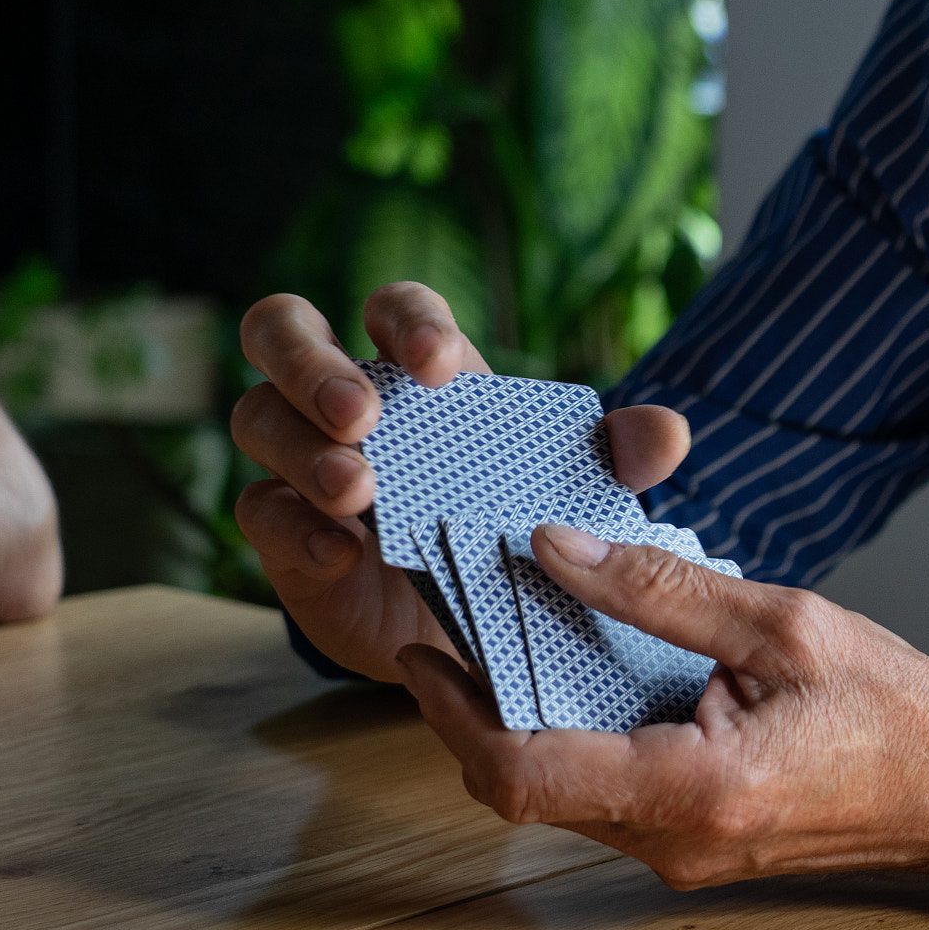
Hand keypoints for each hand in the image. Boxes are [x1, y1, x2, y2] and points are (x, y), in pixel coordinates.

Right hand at [230, 282, 690, 681]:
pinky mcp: (285, 534)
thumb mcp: (574, 492)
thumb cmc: (514, 522)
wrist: (472, 622)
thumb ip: (618, 458)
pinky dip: (294, 527)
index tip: (440, 365)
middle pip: (284, 332)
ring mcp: (302, 462)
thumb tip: (669, 432)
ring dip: (303, 449)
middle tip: (362, 414)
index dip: (407, 321)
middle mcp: (346, 400)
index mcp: (417, 371)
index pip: (392, 307)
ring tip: (358, 490)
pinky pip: (261, 513)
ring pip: (259, 419)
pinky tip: (339, 551)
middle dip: (313, 364)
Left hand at [396, 524, 928, 891]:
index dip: (452, 709)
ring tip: (511, 631)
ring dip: (523, 720)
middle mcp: (674, 844)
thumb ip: (660, 588)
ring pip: (558, 795)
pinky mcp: (690, 851)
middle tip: (454, 618)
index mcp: (697, 789)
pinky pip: (603, 797)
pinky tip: (583, 671)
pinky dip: (575, 736)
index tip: (425, 644)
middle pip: (522, 787)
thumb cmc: (895, 707)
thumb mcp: (782, 622)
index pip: (521, 773)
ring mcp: (680, 860)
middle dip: (475, 706)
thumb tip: (552, 550)